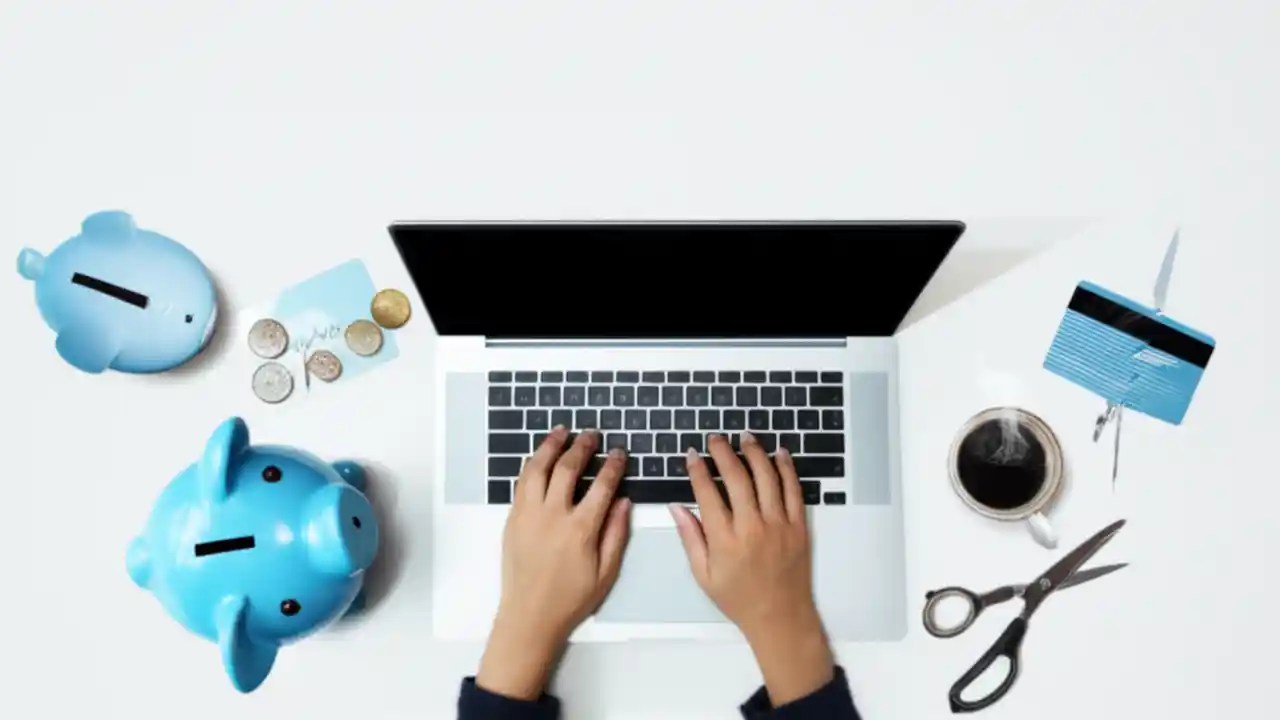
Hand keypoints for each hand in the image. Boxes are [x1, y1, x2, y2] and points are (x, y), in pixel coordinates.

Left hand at [476, 426, 631, 700]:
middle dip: (582, 447)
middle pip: (567, 469)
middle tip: (591, 435)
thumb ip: (616, 534)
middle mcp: (553, 515)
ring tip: (561, 431)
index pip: (601, 486)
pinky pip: (521, 483)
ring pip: (537, 469)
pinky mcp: (513, 519)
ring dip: (550, 446)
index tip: (620, 452)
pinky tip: (539, 457)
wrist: (529, 616)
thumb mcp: (606, 572)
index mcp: (581, 529)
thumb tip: (624, 501)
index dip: (613, 466)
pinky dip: (531, 465)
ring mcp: (528, 515)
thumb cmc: (571, 599)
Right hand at [670, 432, 834, 706]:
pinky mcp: (799, 526)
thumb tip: (676, 507)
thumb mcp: (704, 574)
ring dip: (755, 453)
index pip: (708, 493)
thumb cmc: (738, 598)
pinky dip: (786, 468)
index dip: (698, 470)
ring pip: (767, 477)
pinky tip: (778, 453)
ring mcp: (779, 524)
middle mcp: (752, 527)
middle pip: (737, 478)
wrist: (780, 616)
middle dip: (723, 453)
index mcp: (725, 540)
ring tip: (745, 437)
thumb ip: (690, 538)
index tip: (693, 454)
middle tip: (716, 438)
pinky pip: (793, 489)